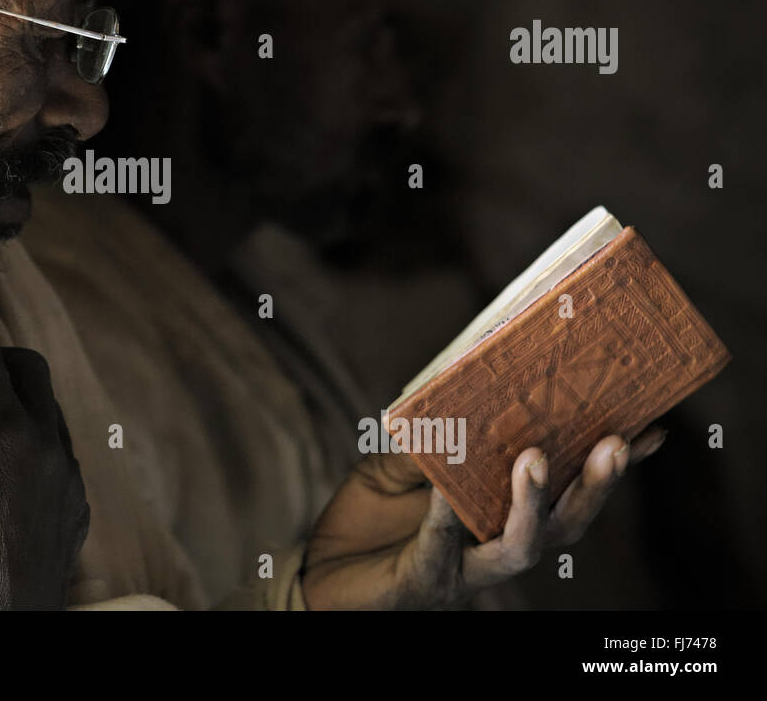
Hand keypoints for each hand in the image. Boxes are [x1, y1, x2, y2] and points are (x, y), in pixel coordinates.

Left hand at [300, 427, 666, 608]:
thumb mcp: (400, 463)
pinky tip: (446, 495)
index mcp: (504, 514)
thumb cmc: (369, 518)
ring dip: (535, 503)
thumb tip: (463, 390)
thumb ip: (433, 436)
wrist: (320, 576)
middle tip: (617, 441)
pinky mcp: (423, 582)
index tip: (651, 428)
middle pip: (566, 523)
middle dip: (594, 485)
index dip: (611, 466)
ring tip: (537, 458)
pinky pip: (439, 551)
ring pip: (521, 547)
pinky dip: (445, 522)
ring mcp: (465, 571)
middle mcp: (496, 547)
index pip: (569, 490)